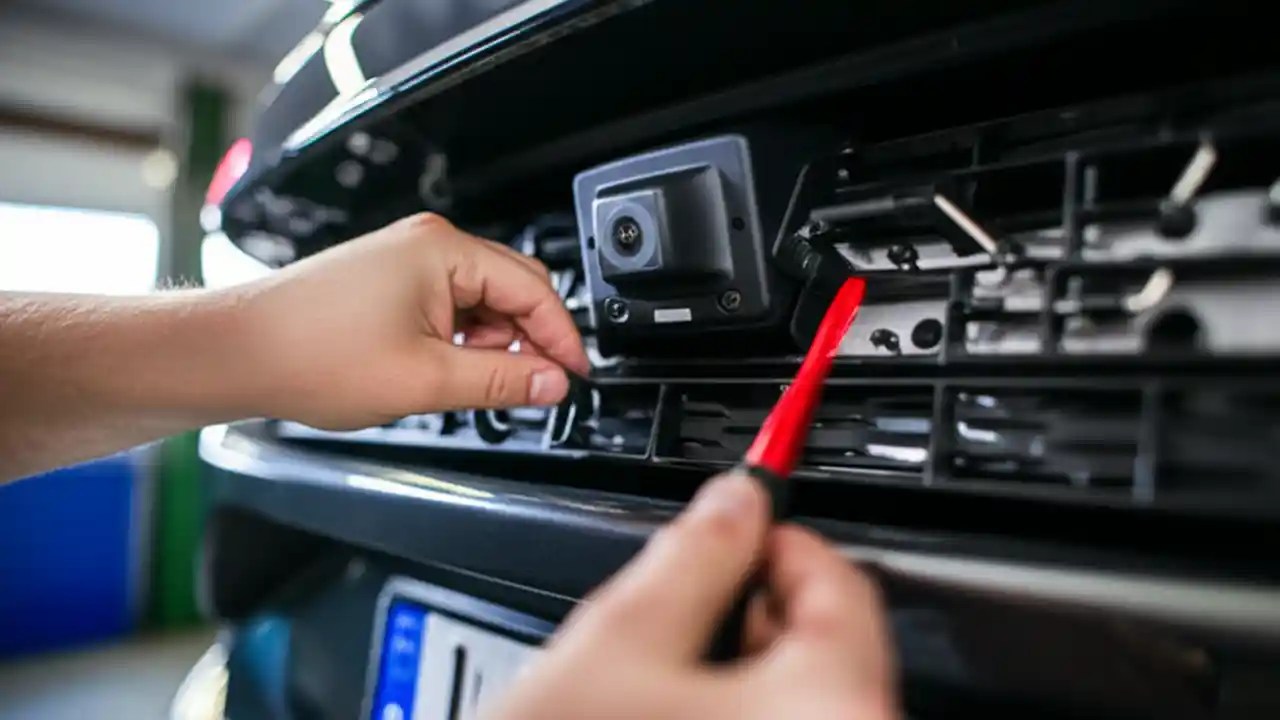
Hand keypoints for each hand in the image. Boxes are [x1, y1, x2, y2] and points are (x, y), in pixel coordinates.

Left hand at [236, 213, 589, 428]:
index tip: (574, 375)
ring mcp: (406, 258)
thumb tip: (552, 382)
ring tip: (465, 383)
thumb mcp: (425, 379)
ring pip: (480, 300)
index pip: (534, 289)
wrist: (238, 353)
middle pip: (512, 289)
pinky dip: (459, 338)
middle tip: (533, 387)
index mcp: (444, 250)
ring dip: (490, 343)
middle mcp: (427, 243)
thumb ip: (501, 380)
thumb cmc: (311, 353)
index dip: (560, 338)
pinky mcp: (390, 278)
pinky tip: (441, 369)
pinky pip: (449, 304)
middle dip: (527, 340)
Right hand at [487, 473, 898, 719]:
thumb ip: (692, 555)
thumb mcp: (618, 645)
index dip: (777, 538)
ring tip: (661, 684)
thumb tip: (735, 501)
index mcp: (836, 712)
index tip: (735, 526)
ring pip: (803, 703)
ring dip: (743, 672)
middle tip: (684, 607)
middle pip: (829, 649)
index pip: (843, 584)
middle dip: (753, 611)